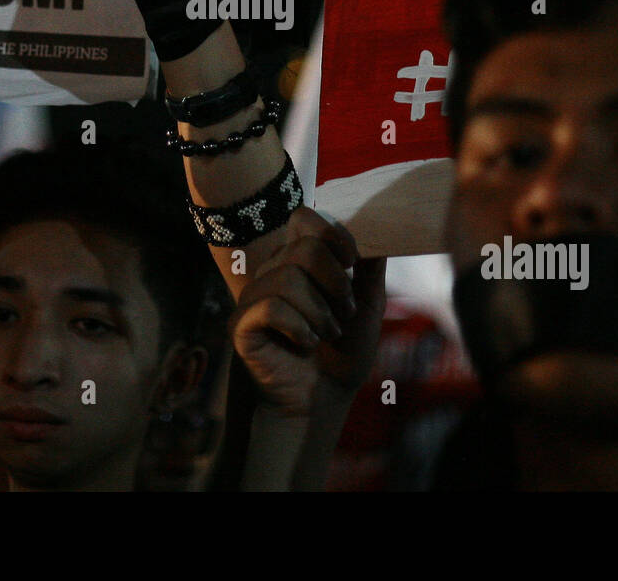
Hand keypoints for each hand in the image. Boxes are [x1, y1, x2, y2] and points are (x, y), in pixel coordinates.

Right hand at [231, 210, 387, 416]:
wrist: (325, 398)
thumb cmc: (344, 352)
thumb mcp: (367, 305)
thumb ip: (370, 268)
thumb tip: (375, 233)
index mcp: (298, 260)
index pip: (303, 218)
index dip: (332, 235)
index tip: (352, 263)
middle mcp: (272, 271)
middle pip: (303, 248)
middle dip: (335, 283)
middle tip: (345, 313)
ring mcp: (254, 297)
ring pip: (287, 278)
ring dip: (320, 312)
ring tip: (327, 334)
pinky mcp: (241, 324)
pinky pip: (270, 307)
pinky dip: (298, 327)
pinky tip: (305, 343)